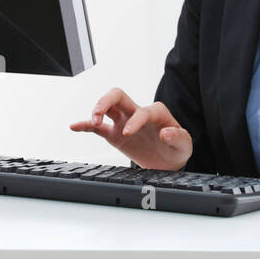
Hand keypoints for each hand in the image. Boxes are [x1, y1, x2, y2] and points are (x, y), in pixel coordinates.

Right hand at [69, 87, 192, 170]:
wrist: (168, 161)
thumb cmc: (176, 149)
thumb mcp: (185, 145)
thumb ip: (178, 137)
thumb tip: (165, 132)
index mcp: (155, 113)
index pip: (142, 111)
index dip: (135, 120)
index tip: (128, 133)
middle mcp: (137, 113)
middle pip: (118, 96)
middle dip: (106, 100)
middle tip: (98, 114)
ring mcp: (124, 122)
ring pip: (106, 107)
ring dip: (97, 110)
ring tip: (92, 121)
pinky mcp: (115, 135)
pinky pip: (98, 128)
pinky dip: (85, 125)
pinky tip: (74, 126)